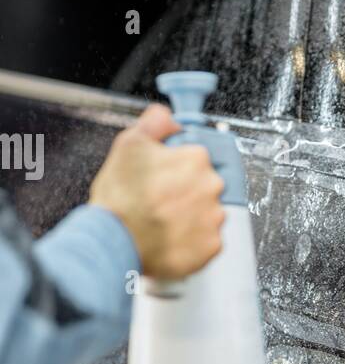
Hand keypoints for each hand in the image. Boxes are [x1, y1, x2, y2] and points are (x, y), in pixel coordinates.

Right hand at [89, 104, 224, 277]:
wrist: (113, 241)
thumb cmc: (120, 198)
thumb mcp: (128, 144)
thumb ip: (154, 123)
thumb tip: (168, 117)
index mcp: (196, 159)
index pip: (197, 158)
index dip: (177, 168)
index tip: (164, 178)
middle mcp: (211, 187)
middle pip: (204, 186)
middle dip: (185, 192)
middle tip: (160, 201)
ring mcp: (213, 218)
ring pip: (207, 213)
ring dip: (190, 216)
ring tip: (163, 221)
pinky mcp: (211, 246)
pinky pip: (207, 240)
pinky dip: (192, 241)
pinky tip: (171, 237)